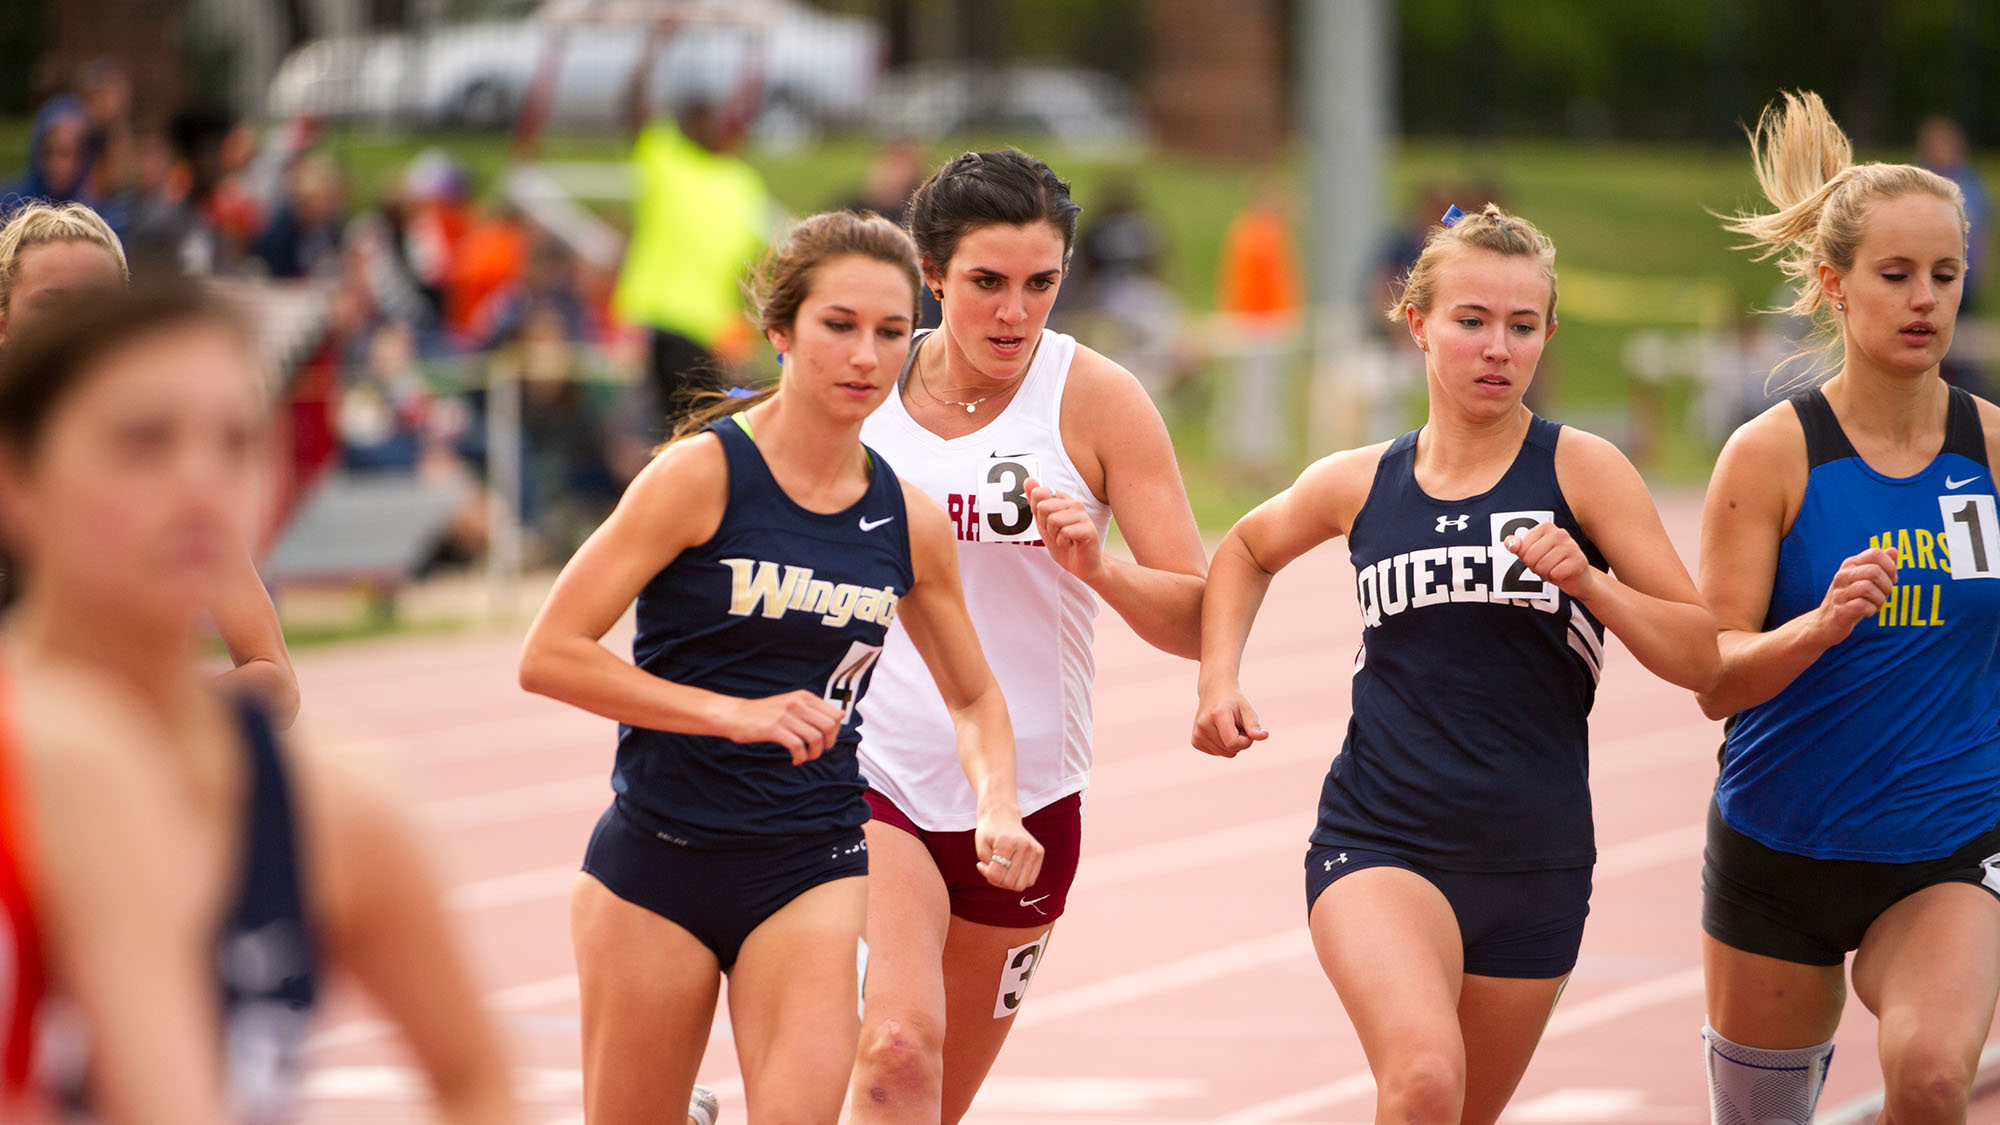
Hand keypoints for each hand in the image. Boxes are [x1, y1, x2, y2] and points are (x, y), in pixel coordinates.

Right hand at [722, 691, 842, 764]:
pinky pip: (798, 746)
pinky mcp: (774, 728)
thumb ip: (814, 709)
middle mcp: (797, 703)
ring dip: (814, 753)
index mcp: (803, 696)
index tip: (826, 741)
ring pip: (815, 738)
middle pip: (828, 726)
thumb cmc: (764, 713)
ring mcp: (786, 715)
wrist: (735, 714)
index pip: (834, 715)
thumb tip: (840, 715)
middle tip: (817, 751)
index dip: (835, 732)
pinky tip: (795, 760)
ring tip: (805, 757)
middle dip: (828, 743)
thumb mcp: (791, 703)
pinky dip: (800, 757)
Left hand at [974, 809, 1044, 891]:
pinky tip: (1011, 868)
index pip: (997, 875)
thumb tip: (1003, 883)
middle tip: (991, 867)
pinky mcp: (1040, 853)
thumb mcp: (981, 848)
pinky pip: (1030, 880)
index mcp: (1007, 843)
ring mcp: (1034, 850)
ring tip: (1001, 870)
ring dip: (1008, 882)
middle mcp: (1024, 846)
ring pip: (1021, 885)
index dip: (986, 874)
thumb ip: (988, 869)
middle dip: (996, 880)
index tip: (980, 864)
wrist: (1003, 815)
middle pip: (1009, 883)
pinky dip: (1019, 879)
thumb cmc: (989, 832)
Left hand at [1027, 478, 1103, 581]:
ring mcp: (1083, 515)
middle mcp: (1075, 503)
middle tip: (1056, 533)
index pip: (1039, 493)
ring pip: (1053, 520)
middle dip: (1045, 525)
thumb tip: (1028, 479)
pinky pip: (1064, 532)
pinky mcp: (1089, 529)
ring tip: (1064, 539)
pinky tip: (1071, 544)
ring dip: (1054, 535)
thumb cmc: (1063, 543)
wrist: (1080, 565)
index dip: (1037, 512)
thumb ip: (1035, 501)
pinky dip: (1062, 542)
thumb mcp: (1043, 522)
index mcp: (1063, 499)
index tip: (1047, 522)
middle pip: (1043, 507)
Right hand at [1192, 685, 1266, 757]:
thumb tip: (1263, 736)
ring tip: (1227, 727)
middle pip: (1230, 750)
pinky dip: (1222, 746)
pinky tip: (1219, 731)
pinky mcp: (1195, 741)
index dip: (1246, 741)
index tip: (1247, 730)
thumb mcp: (1247, 710)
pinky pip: (1217, 753)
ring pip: (1224, 753)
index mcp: (1217, 714)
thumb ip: (1254, 725)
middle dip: (1239, 741)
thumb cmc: (1234, 702)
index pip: (1234, 743)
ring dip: (1231, 744)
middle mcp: (1204, 725)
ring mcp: (1197, 734)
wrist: (1214, 692)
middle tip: (1236, 725)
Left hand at [1505, 522, 1595, 598]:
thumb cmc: (1551, 563)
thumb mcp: (1530, 553)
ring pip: (1542, 566)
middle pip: (1530, 557)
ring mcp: (1571, 546)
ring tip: (1554, 568)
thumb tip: (1511, 544)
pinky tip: (1563, 573)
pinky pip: (1555, 573)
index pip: (1521, 547)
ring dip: (1545, 573)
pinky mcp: (1579, 560)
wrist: (1576, 577)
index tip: (1537, 557)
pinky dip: (1556, 577)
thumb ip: (1516, 546)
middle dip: (1534, 566)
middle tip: (1546, 565)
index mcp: (1546, 527)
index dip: (1525, 558)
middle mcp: (1560, 533)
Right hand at [1811, 546, 1896, 645]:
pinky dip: (1871, 610)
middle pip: (1874, 571)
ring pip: (1869, 588)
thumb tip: (1893, 550)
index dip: (1890, 566)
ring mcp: (1839, 593)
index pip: (1875, 553)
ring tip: (1875, 605)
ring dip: (1880, 600)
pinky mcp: (1840, 610)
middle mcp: (1842, 576)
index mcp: (1850, 564)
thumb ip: (1880, 565)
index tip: (1890, 579)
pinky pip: (1863, 605)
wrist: (1827, 623)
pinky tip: (1867, 612)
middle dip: (1887, 586)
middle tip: (1883, 595)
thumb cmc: (1851, 599)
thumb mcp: (1865, 580)